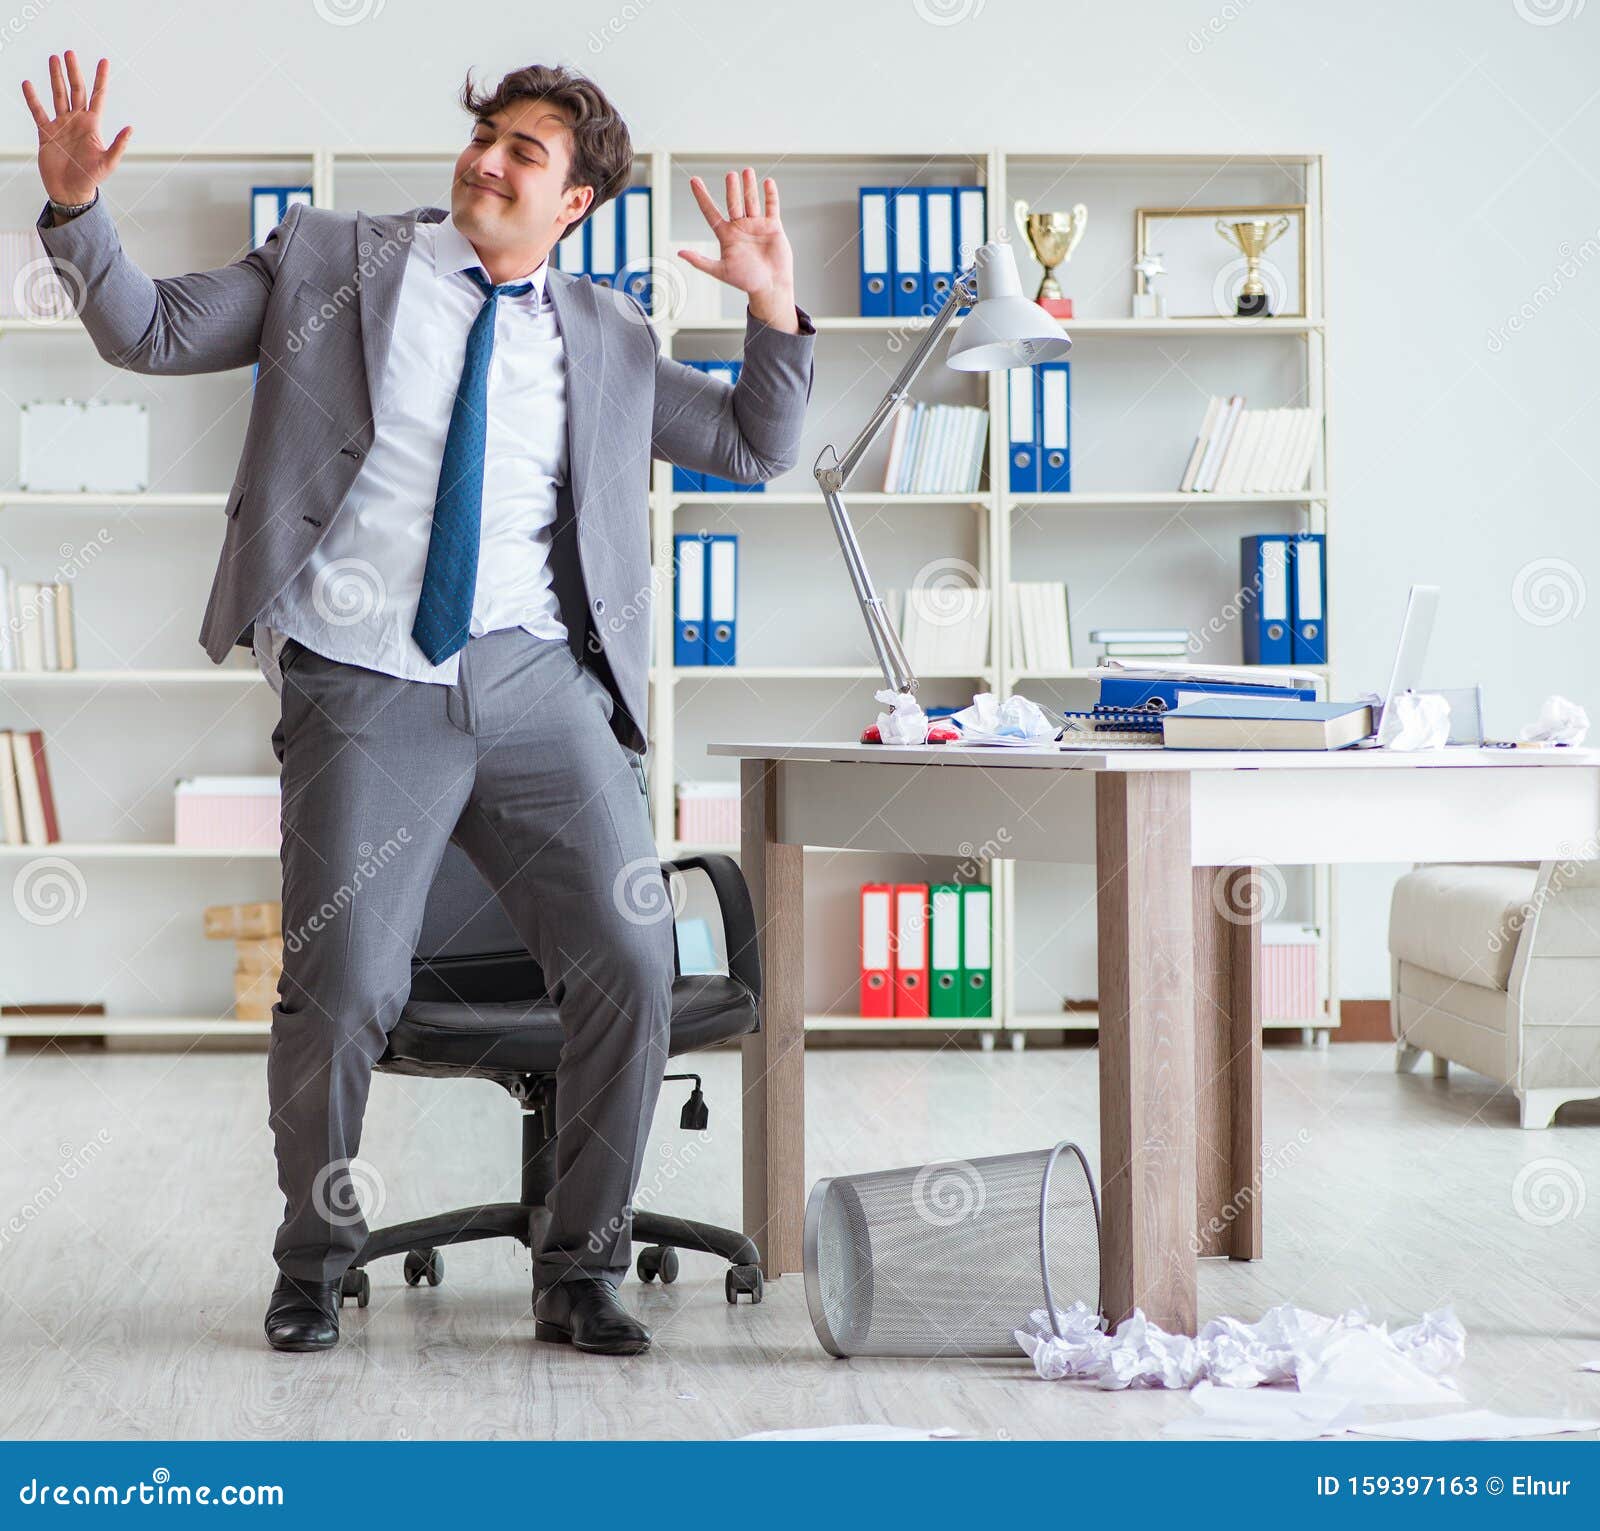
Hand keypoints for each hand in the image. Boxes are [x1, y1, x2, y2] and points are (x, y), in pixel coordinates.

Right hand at [22, 51, 131, 205]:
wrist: (70, 191)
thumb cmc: (92, 178)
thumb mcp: (108, 162)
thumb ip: (118, 144)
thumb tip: (131, 128)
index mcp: (93, 126)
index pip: (98, 97)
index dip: (101, 79)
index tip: (104, 61)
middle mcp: (77, 121)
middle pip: (75, 90)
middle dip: (73, 71)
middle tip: (69, 53)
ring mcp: (61, 125)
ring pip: (58, 95)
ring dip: (55, 78)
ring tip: (53, 59)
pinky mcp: (46, 132)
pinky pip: (38, 111)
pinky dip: (32, 98)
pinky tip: (28, 84)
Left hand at [679, 169, 797, 332]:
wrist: (770, 287)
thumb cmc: (746, 281)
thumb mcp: (720, 271)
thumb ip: (700, 261)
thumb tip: (680, 253)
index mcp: (726, 235)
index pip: (710, 212)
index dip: (702, 197)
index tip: (694, 180)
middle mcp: (740, 227)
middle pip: (733, 202)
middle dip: (731, 189)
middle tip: (730, 175)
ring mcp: (756, 225)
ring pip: (751, 201)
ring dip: (749, 187)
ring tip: (746, 171)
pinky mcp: (773, 226)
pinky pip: (771, 207)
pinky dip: (770, 195)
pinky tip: (768, 182)